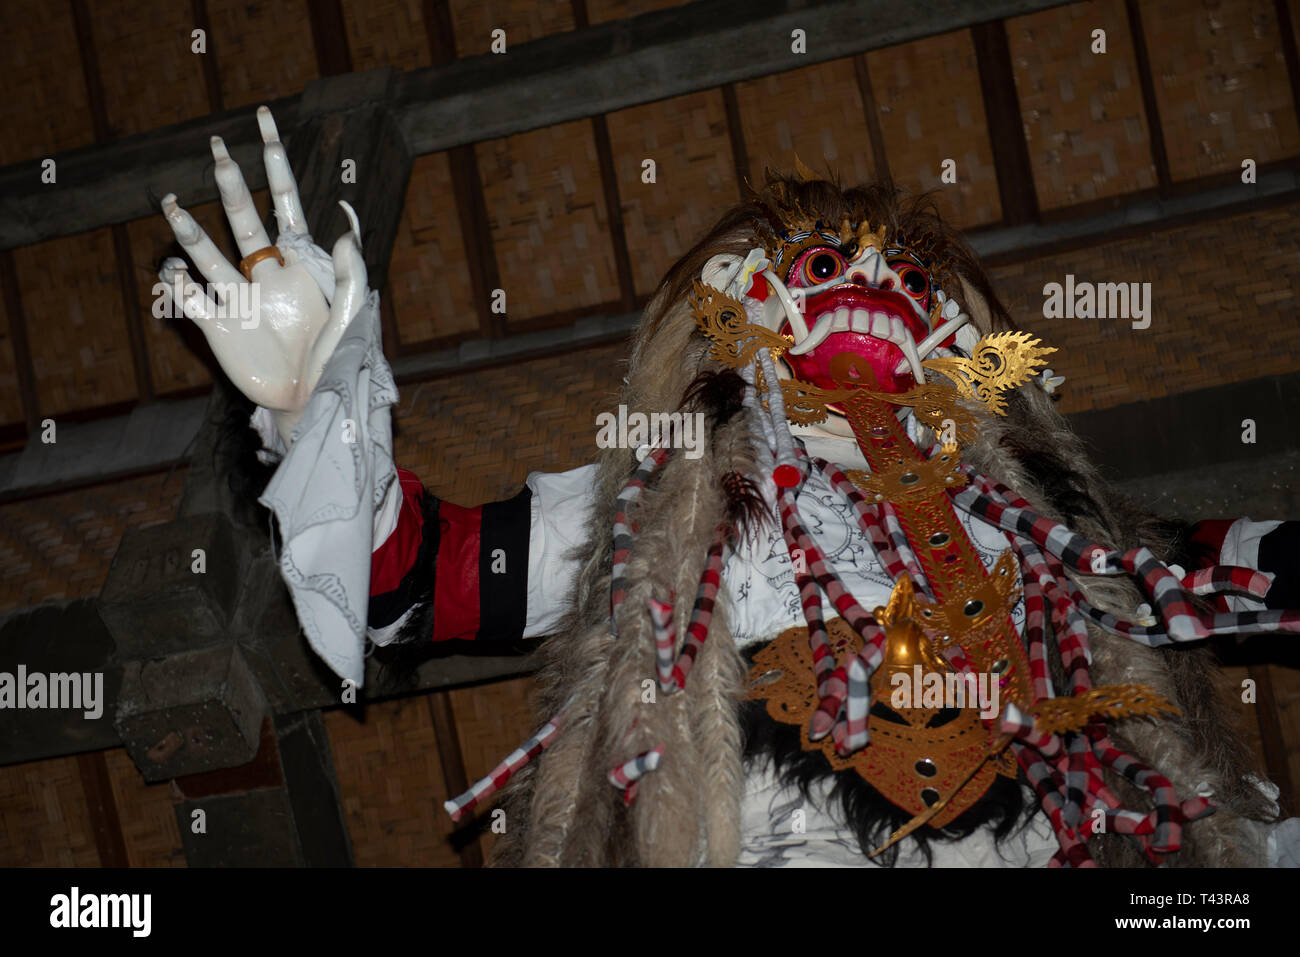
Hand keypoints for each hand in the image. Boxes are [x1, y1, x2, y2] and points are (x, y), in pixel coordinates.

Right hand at [157, 106, 367, 442]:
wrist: (311, 403)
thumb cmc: (338, 362)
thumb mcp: (353, 317)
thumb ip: (350, 274)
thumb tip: (343, 228)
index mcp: (300, 265)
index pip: (285, 204)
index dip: (274, 164)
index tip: (264, 121)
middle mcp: (265, 273)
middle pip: (242, 219)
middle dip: (229, 185)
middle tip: (217, 150)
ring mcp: (239, 297)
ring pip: (207, 253)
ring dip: (189, 230)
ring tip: (171, 203)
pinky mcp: (218, 326)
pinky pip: (189, 296)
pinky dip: (177, 281)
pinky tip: (176, 272)